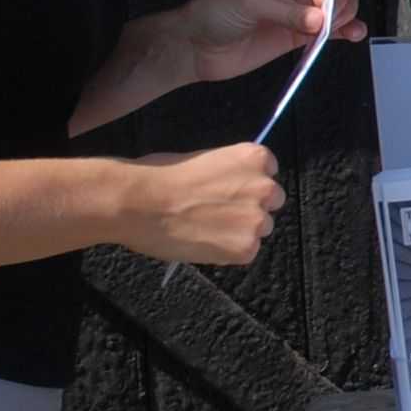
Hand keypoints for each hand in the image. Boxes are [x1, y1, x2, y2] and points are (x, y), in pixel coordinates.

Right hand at [130, 144, 283, 266]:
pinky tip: (203, 242)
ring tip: (207, 229)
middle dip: (250, 207)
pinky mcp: (246, 249)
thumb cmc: (161, 176)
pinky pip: (245, 252)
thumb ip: (228, 172)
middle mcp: (265, 187)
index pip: (269, 173)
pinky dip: (228, 251)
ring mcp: (257, 220)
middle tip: (219, 213)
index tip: (232, 190)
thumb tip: (232, 186)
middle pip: (271, 202)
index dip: (248, 184)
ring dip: (240, 231)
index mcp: (255, 158)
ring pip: (259, 229)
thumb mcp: (204, 159)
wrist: (139, 204)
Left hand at [172, 0, 365, 86]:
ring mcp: (302, 5)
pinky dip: (346, 30)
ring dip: (345, 13)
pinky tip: (352, 35)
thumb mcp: (250, 4)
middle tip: (329, 16)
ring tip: (331, 28)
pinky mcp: (303, 30)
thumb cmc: (216, 13)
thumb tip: (319, 20)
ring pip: (341, 1)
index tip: (319, 2)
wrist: (199, 47)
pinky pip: (334, 27)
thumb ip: (288, 12)